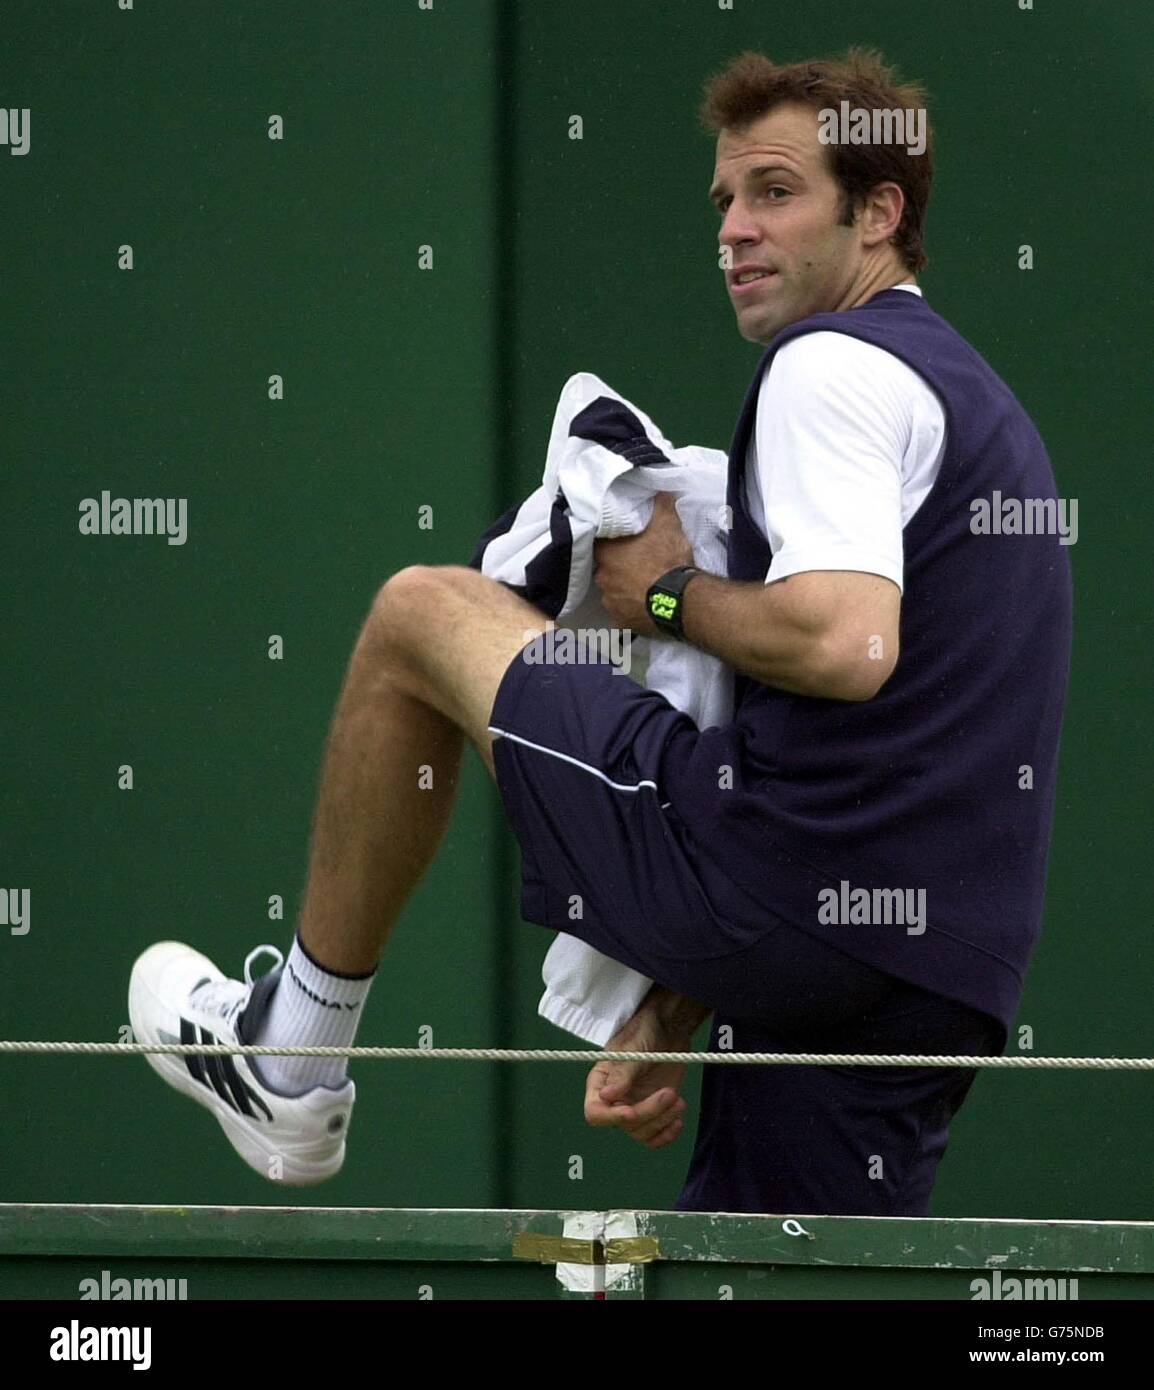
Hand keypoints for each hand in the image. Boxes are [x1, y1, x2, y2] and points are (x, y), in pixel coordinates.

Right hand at [583, 997, 691, 1150]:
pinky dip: (667, 1134)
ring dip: (662, 1121)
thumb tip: (606, 1096)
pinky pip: (656, 1136)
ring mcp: (635, 1107)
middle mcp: (615, 1100)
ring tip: (679, 1100)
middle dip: (648, 1112)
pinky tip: (678, 1119)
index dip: (611, 1117)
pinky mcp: (655, 1112)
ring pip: (642, 1132)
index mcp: (601, 1082)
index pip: (595, 1112)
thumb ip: (623, 1072)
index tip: (631, 1112)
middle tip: (670, 1093)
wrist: (669, 1030)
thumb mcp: (633, 1047)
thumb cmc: (646, 1031)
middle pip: (624, 1124)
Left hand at [593, 491, 694, 636]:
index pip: (598, 543)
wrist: (681, 600)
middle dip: (616, 566)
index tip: (620, 541)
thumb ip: (660, 504)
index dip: (609, 542)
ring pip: (612, 592)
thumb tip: (659, 489)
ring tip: (643, 586)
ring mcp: (609, 603)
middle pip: (604, 568)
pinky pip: (623, 613)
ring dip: (623, 589)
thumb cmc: (668, 559)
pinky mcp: (621, 623)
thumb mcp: (667, 523)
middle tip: (636, 564)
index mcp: (606, 553)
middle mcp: (601, 578)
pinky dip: (631, 609)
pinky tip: (644, 605)